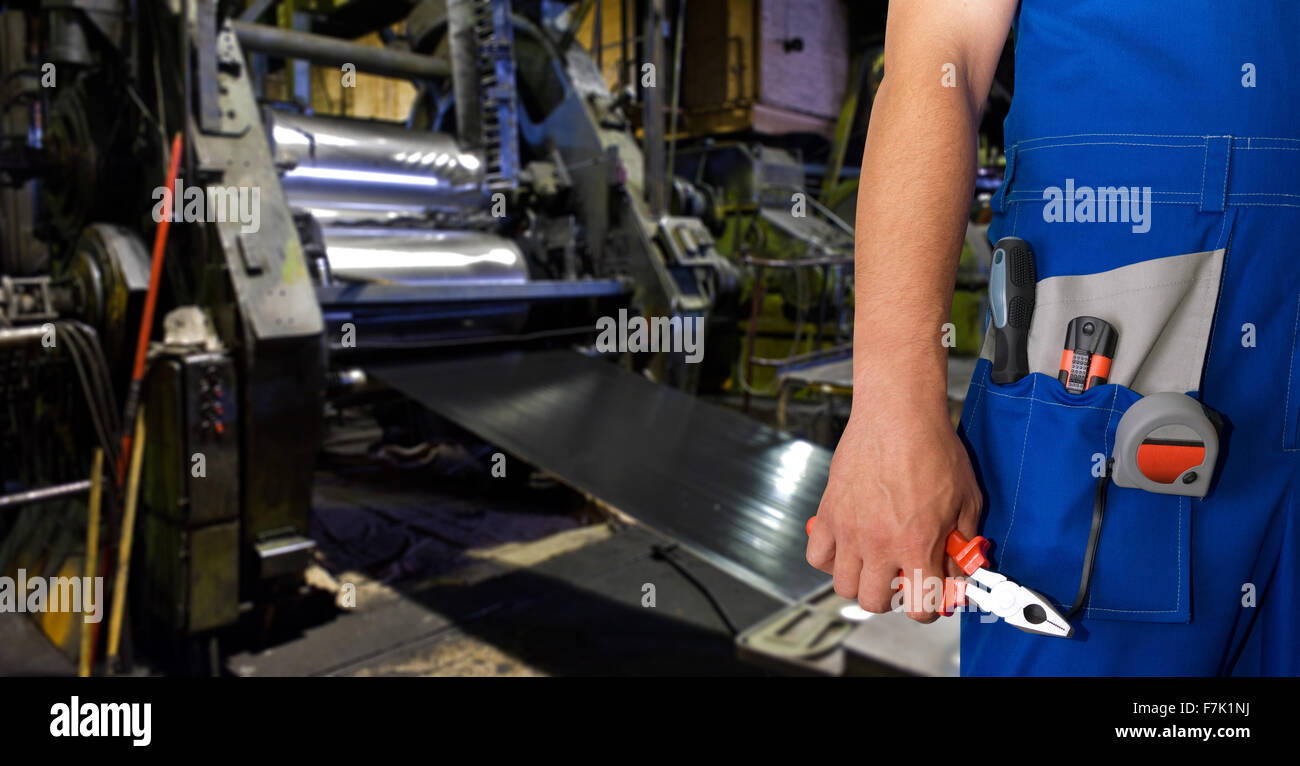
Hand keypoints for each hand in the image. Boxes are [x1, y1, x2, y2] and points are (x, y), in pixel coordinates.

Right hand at [806, 404, 981, 621]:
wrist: (898, 415)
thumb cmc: (933, 448)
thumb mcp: (967, 500)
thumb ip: (963, 542)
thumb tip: (958, 568)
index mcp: (917, 544)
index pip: (920, 607)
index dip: (929, 606)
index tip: (931, 593)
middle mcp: (879, 544)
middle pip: (874, 602)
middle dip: (892, 596)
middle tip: (902, 575)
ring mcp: (849, 530)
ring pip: (843, 585)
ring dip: (861, 580)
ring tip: (874, 561)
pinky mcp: (828, 513)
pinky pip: (817, 556)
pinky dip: (829, 558)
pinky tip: (847, 544)